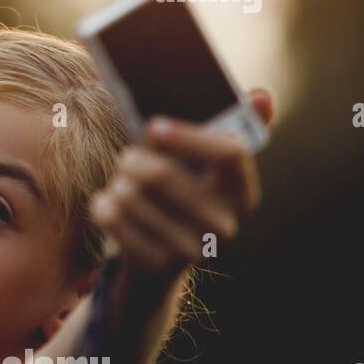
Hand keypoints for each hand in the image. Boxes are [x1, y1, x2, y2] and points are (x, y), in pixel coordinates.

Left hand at [89, 88, 272, 278]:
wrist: (160, 260)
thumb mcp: (203, 165)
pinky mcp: (156, 265)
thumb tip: (262, 97)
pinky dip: (102, 204)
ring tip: (124, 186)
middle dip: (131, 159)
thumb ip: (230, 127)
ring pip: (129, 195)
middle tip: (126, 158)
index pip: (229, 153)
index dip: (188, 136)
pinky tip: (110, 204)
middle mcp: (224, 223)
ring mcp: (192, 249)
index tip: (152, 127)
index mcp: (242, 191)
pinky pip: (112, 218)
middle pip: (161, 174)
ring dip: (117, 182)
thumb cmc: (181, 194)